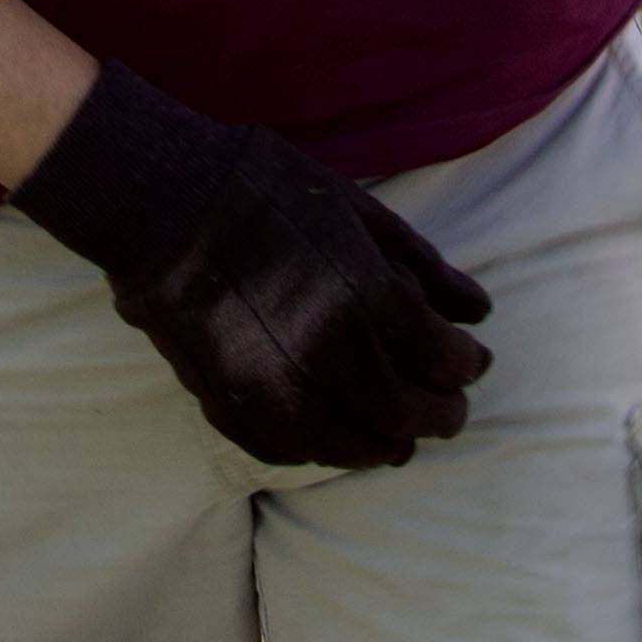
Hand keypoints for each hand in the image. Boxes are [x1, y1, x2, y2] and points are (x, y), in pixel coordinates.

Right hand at [10, 63, 492, 468]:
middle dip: (440, 413)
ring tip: (401, 436)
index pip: (442, 361)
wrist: (164, 202)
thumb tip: (478, 312)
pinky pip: (295, 451)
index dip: (467, 366)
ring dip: (388, 443)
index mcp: (364, 299)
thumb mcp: (360, 212)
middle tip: (451, 408)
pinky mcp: (231, 408)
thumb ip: (424, 267)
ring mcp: (274, 391)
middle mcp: (326, 356)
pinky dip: (327, 449)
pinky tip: (340, 435)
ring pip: (355, 447)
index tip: (474, 362)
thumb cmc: (267, 190)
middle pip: (407, 413)